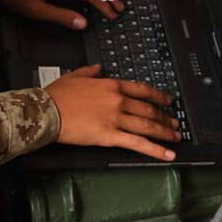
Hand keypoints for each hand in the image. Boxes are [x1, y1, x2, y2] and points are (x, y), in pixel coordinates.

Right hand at [43, 64, 180, 160]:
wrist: (46, 111)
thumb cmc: (56, 96)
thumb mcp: (74, 76)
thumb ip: (89, 71)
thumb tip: (98, 68)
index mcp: (111, 85)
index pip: (142, 90)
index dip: (159, 96)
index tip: (167, 100)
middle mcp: (118, 101)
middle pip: (149, 109)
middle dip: (165, 118)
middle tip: (174, 123)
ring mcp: (116, 119)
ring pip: (148, 126)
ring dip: (165, 132)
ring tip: (175, 138)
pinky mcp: (111, 136)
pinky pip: (139, 143)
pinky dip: (156, 150)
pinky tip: (167, 154)